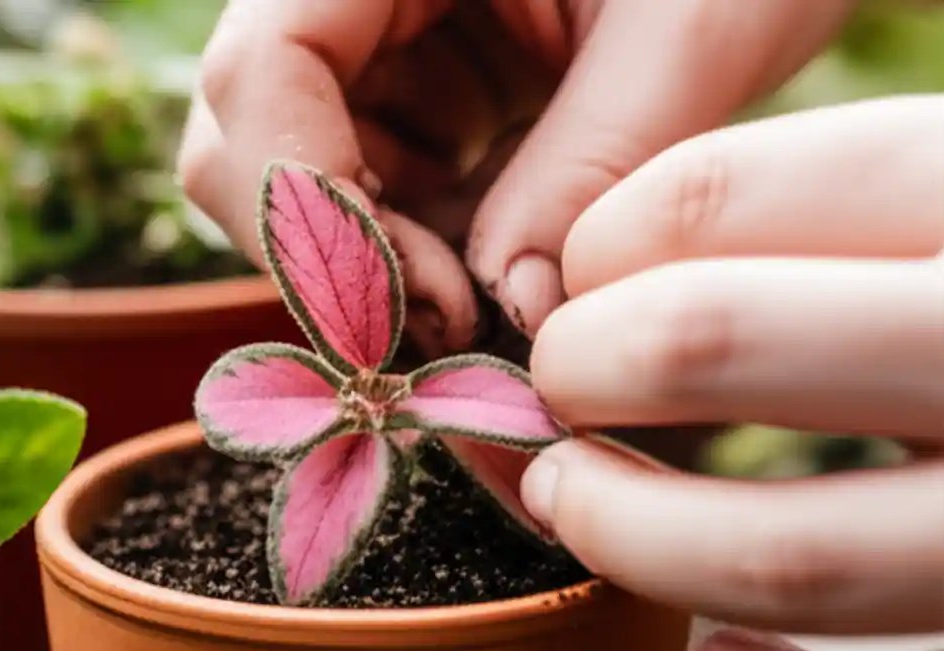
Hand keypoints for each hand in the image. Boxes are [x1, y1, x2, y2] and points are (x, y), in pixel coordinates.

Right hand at [179, 0, 854, 353]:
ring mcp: (376, 40)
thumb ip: (593, 160)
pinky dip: (422, 250)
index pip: (265, 69)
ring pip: (303, 177)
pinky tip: (501, 268)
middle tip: (453, 327)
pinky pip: (374, 188)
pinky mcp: (416, 88)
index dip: (305, 201)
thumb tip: (510, 308)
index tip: (408, 305)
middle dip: (336, 252)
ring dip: (380, 265)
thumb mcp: (693, 28)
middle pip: (250, 135)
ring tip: (489, 308)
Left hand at [524, 94, 943, 650]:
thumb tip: (588, 260)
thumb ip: (826, 227)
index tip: (578, 274)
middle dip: (586, 362)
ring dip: (629, 533)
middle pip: (712, 340)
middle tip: (558, 384)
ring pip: (780, 555)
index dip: (609, 238)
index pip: (732, 191)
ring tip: (578, 502)